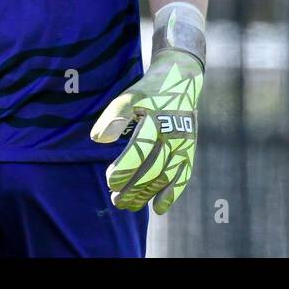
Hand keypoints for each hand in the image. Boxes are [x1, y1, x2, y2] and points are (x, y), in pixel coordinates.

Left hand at [90, 7, 204, 214]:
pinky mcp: (189, 150)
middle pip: (153, 168)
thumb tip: (98, 140)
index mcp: (156, 120)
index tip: (110, 181)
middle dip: (133, 187)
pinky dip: (172, 193)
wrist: (181, 80)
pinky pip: (183, 175)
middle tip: (115, 200)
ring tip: (128, 205)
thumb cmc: (149, 91)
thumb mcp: (130, 97)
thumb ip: (114, 117)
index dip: (125, 168)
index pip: (140, 149)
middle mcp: (173, 134)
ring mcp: (184, 144)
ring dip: (147, 193)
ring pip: (166, 176)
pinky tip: (158, 208)